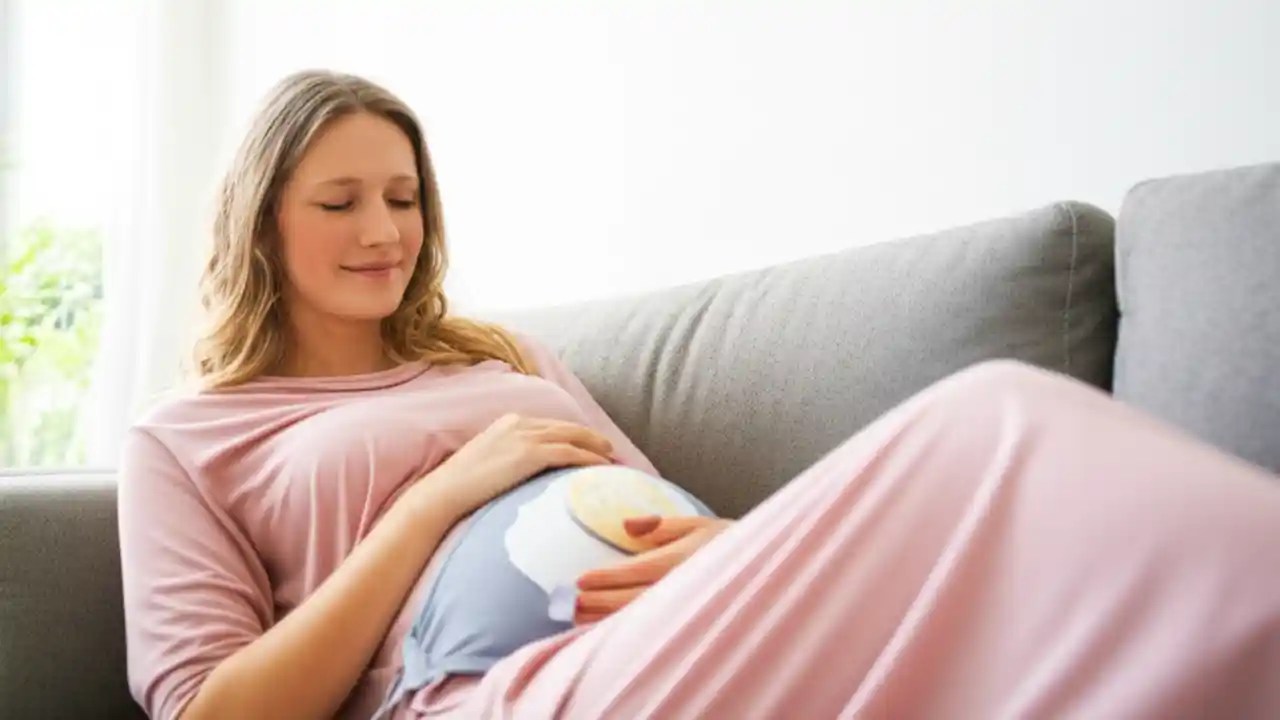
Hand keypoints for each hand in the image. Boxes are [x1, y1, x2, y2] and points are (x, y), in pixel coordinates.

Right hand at [415, 413, 614, 521]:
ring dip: (596, 447)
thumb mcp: (487, 464)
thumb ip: (507, 461)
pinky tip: (602, 468)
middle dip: (590, 437)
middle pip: (566, 426)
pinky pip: (570, 453)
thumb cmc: (460, 488)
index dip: (573, 434)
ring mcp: (525, 437)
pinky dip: (590, 459)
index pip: (550, 425)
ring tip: (612, 459)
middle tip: (609, 449)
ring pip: (573, 437)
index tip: (588, 444)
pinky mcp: (530, 454)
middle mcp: (519, 423)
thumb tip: (522, 476)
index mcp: (508, 422)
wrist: (444, 494)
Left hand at [574, 515, 733, 623]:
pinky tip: (605, 634)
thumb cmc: (728, 544)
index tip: (580, 580)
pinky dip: (625, 631)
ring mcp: (684, 608)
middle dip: (599, 602)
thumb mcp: (698, 524)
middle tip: (571, 604)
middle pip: (632, 598)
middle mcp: (682, 586)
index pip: (636, 570)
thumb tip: (625, 525)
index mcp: (682, 559)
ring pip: (638, 618)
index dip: (607, 577)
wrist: (765, 573)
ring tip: (578, 619)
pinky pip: (651, 629)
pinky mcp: (687, 624)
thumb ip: (662, 525)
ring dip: (606, 619)